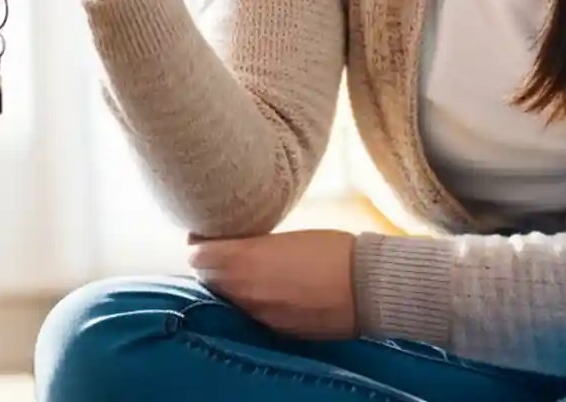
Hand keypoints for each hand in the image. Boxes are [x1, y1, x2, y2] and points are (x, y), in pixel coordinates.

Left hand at [188, 230, 357, 339]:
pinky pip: (252, 314)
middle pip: (208, 278)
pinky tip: (271, 290)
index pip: (197, 256)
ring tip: (248, 270)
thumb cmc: (333, 250)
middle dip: (212, 264)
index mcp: (245, 261)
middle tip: (224, 250)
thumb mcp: (287, 237)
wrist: (369, 288)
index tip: (207, 235)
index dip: (199, 244)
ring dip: (231, 284)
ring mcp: (260, 315)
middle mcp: (245, 291)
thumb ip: (254, 246)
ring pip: (229, 298)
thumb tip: (237, 246)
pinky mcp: (277, 330)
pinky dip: (253, 302)